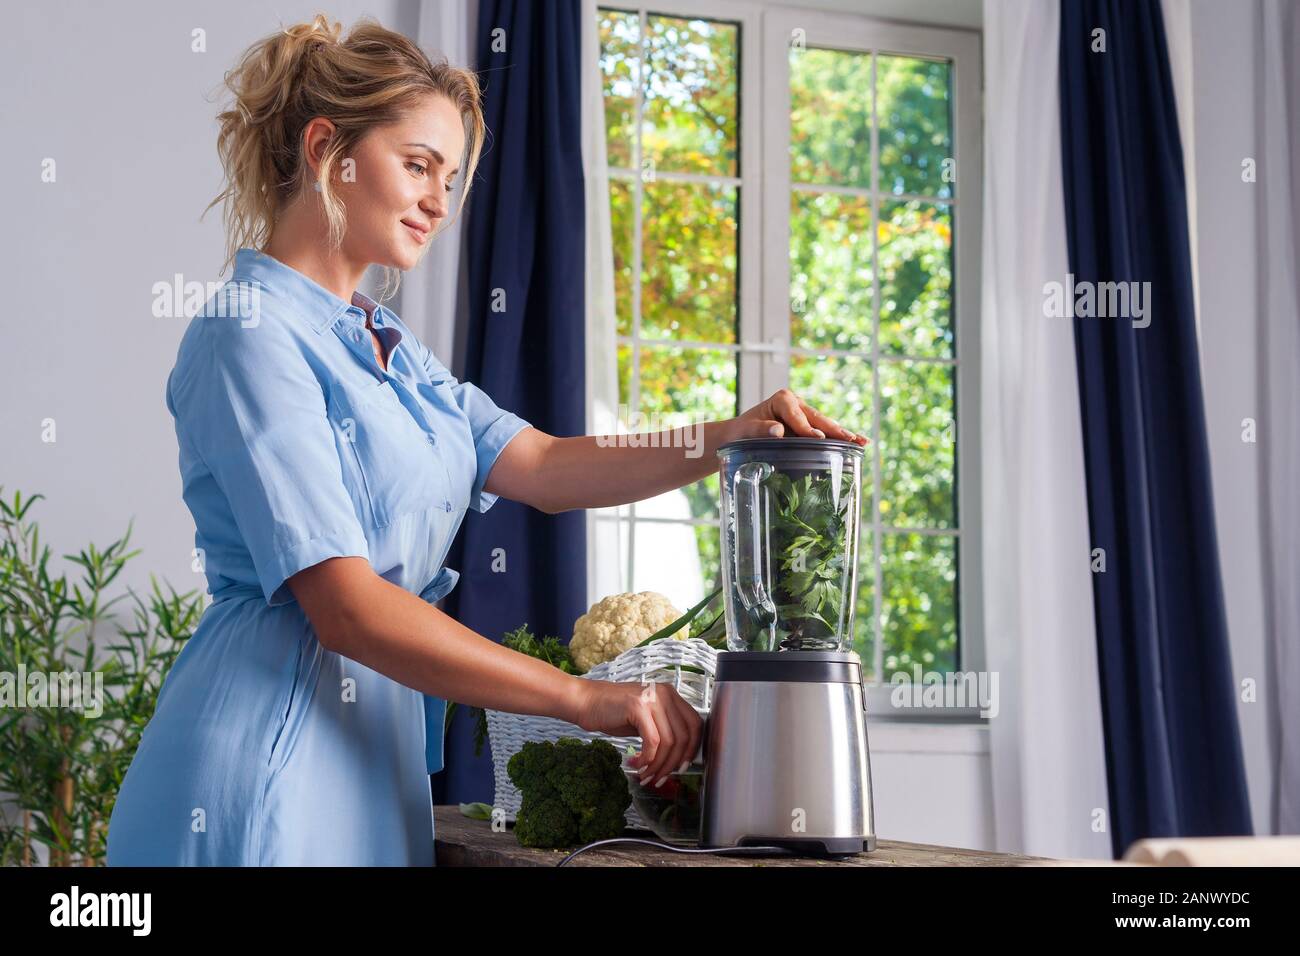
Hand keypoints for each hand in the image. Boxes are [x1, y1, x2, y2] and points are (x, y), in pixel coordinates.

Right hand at [573, 679, 702, 785]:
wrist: (586, 701)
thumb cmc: (613, 713)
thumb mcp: (646, 719)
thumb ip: (663, 731)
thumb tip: (678, 758)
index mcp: (670, 695)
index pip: (695, 724)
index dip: (691, 749)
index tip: (682, 767)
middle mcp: (665, 694)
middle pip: (684, 736)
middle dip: (674, 763)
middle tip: (661, 778)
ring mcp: (652, 699)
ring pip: (669, 742)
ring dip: (658, 765)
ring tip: (646, 775)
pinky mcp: (638, 707)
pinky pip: (652, 742)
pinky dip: (648, 758)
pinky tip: (638, 764)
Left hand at [729, 387, 868, 444]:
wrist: (740, 434)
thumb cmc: (742, 432)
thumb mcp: (747, 431)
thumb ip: (761, 430)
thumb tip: (778, 431)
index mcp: (783, 399)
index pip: (798, 417)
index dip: (807, 429)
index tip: (818, 439)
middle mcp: (797, 402)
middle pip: (818, 418)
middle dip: (834, 430)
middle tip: (850, 439)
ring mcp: (805, 412)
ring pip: (825, 424)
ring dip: (843, 434)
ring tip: (861, 442)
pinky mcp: (808, 423)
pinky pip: (825, 431)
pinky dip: (840, 437)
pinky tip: (858, 443)